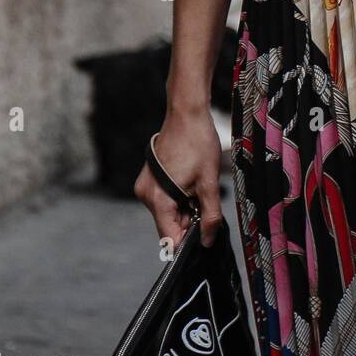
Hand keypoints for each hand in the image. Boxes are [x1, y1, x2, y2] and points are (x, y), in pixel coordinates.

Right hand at [133, 104, 222, 248]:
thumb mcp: (209, 182)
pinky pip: (164, 199)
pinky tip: (190, 181)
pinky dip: (179, 197)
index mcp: (158, 200)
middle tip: (206, 200)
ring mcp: (145, 187)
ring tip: (198, 186)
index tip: (205, 235)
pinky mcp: (149, 179)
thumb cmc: (198, 143)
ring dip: (185, 207)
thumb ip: (210, 215)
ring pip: (168, 212)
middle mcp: (145, 196)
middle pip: (169, 225)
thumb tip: (208, 241)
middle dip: (190, 220)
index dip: (188, 241)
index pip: (169, 238)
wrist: (186, 113)